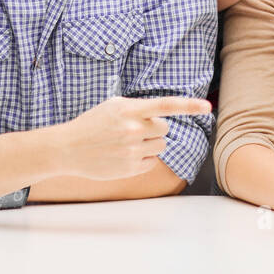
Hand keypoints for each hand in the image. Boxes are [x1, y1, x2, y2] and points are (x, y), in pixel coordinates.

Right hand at [53, 95, 210, 180]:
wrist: (67, 149)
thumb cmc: (92, 124)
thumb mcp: (112, 105)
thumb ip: (138, 106)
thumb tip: (162, 112)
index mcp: (129, 110)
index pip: (166, 105)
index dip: (189, 106)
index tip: (207, 107)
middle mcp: (133, 129)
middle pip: (165, 128)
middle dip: (155, 129)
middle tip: (135, 130)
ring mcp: (132, 150)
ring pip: (161, 145)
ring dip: (150, 144)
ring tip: (127, 143)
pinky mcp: (130, 168)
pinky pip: (152, 161)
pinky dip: (143, 158)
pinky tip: (123, 156)